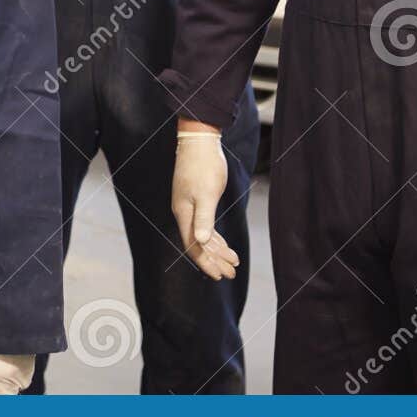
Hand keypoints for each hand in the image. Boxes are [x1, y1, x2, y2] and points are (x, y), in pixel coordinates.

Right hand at [171, 121, 238, 279]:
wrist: (199, 140)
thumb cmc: (204, 166)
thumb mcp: (207, 194)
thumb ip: (204, 219)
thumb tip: (200, 242)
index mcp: (184, 214)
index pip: (194, 246)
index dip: (207, 263)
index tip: (221, 276)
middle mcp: (184, 212)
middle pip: (198, 244)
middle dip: (214, 260)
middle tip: (232, 273)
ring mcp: (189, 206)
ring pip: (202, 235)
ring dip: (216, 250)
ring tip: (232, 263)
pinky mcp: (196, 198)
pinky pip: (205, 225)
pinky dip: (214, 236)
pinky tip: (223, 243)